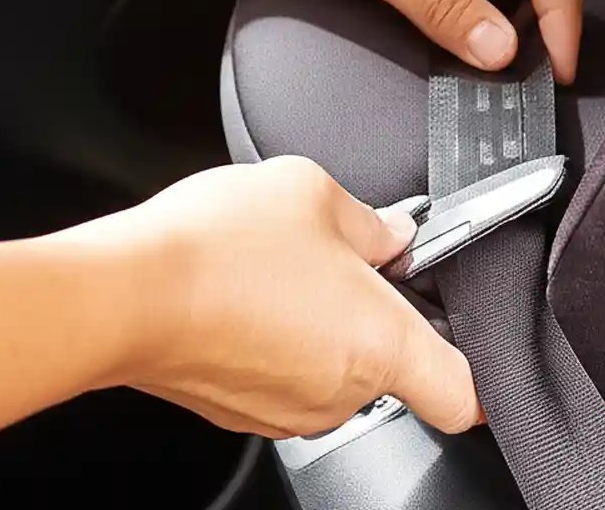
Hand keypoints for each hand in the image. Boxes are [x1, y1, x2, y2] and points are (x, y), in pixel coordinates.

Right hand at [74, 158, 481, 437]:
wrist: (121, 294)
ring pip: (334, 373)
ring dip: (324, 330)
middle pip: (393, 371)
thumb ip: (371, 221)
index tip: (477, 352)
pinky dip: (280, 344)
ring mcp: (287, 409)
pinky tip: (249, 297)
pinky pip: (284, 378)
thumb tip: (390, 235)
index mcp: (382, 345)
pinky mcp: (240, 411)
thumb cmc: (218, 248)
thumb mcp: (315, 193)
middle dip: (377, 320)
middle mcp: (341, 393)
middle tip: (347, 267)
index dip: (483, 379)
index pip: (467, 398)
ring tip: (284, 274)